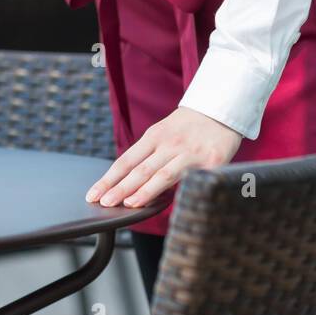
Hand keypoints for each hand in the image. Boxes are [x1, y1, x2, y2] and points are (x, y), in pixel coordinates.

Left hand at [85, 108, 242, 210]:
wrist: (221, 110)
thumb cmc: (188, 128)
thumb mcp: (164, 133)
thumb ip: (149, 156)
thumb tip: (127, 182)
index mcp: (154, 136)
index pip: (126, 161)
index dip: (109, 179)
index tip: (94, 194)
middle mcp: (169, 144)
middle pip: (140, 169)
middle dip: (120, 187)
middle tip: (104, 203)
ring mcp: (190, 152)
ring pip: (163, 175)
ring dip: (144, 191)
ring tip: (128, 204)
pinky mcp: (211, 162)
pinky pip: (193, 180)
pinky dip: (180, 193)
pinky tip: (170, 204)